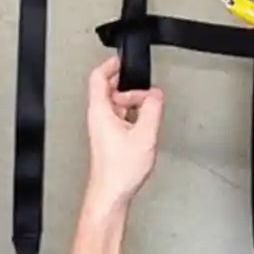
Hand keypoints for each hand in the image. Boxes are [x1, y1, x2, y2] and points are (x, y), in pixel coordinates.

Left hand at [84, 56, 164, 211]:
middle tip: (145, 90)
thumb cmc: (119, 171)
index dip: (111, 64)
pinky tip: (144, 124)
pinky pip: (119, 118)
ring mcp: (102, 128)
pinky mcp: (108, 138)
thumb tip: (156, 94)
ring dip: (132, 102)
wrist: (111, 194)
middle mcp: (98, 118)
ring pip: (116, 104)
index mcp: (100, 111)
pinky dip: (132, 115)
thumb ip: (152, 109)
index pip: (98, 77)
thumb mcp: (145, 134)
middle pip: (109, 89)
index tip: (123, 60)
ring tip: (148, 108)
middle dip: (129, 86)